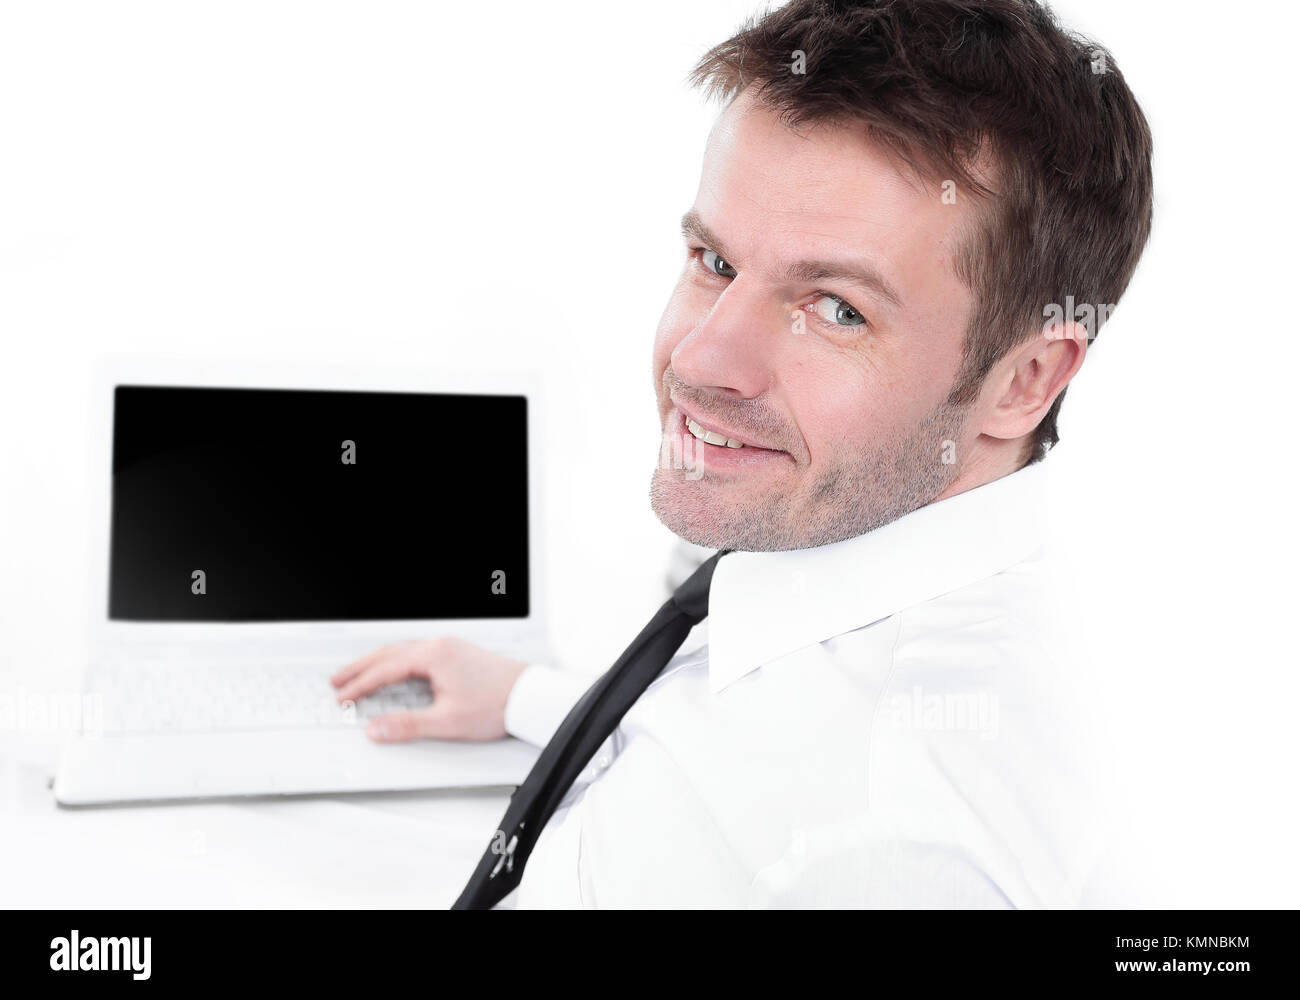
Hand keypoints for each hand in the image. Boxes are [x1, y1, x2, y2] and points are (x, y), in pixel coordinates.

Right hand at [330, 638, 528, 742]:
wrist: (530, 696)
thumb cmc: (498, 703)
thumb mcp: (448, 721)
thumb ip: (407, 726)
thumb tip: (376, 729)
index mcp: (434, 655)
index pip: (385, 669)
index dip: (360, 685)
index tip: (343, 697)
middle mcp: (440, 646)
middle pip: (389, 654)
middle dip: (360, 668)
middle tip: (338, 681)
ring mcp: (449, 648)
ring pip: (402, 652)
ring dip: (378, 664)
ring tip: (358, 676)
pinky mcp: (458, 655)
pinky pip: (416, 654)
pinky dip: (397, 663)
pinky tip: (393, 674)